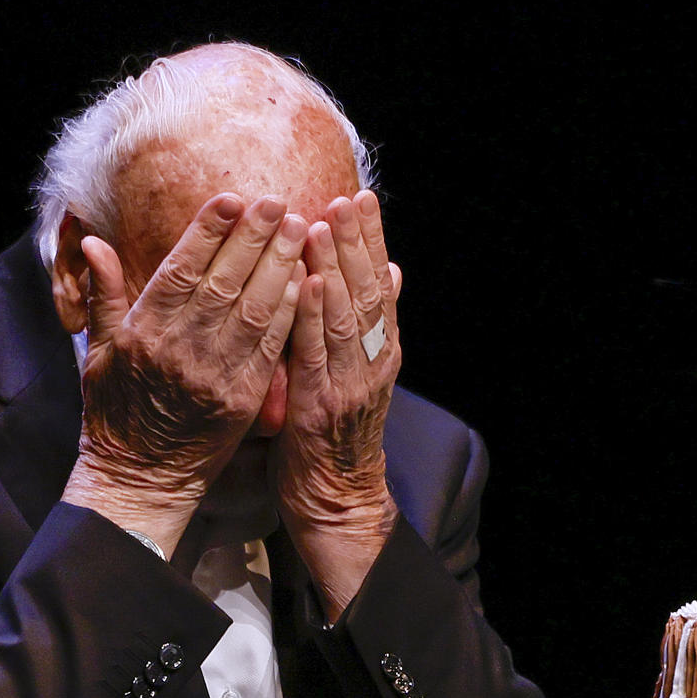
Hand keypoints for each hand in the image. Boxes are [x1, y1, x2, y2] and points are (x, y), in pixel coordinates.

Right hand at [62, 194, 307, 545]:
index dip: (207, 232)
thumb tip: (93, 240)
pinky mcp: (241, 400)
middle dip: (253, 237)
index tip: (231, 198)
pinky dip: (287, 314)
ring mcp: (213, 376)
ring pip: (252, 310)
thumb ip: (105, 294)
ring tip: (301, 228)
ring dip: (279, 266)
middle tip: (278, 200)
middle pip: (223, 282)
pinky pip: (269, 349)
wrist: (140, 479)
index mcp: (144, 332)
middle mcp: (179, 349)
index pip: (180, 269)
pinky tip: (305, 282)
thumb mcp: (99, 351)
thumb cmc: (116, 412)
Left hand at [279, 190, 401, 612]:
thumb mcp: (362, 375)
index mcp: (380, 354)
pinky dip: (312, 316)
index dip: (371, 240)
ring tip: (324, 223)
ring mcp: (348, 385)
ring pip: (344, 317)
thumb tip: (391, 270)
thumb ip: (372, 325)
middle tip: (346, 197)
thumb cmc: (338, 437)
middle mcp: (371, 364)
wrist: (338, 501)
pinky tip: (305, 283)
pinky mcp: (320, 407)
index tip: (362, 197)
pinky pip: (316, 355)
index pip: (378, 286)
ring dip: (334, 268)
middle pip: (366, 293)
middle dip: (356, 242)